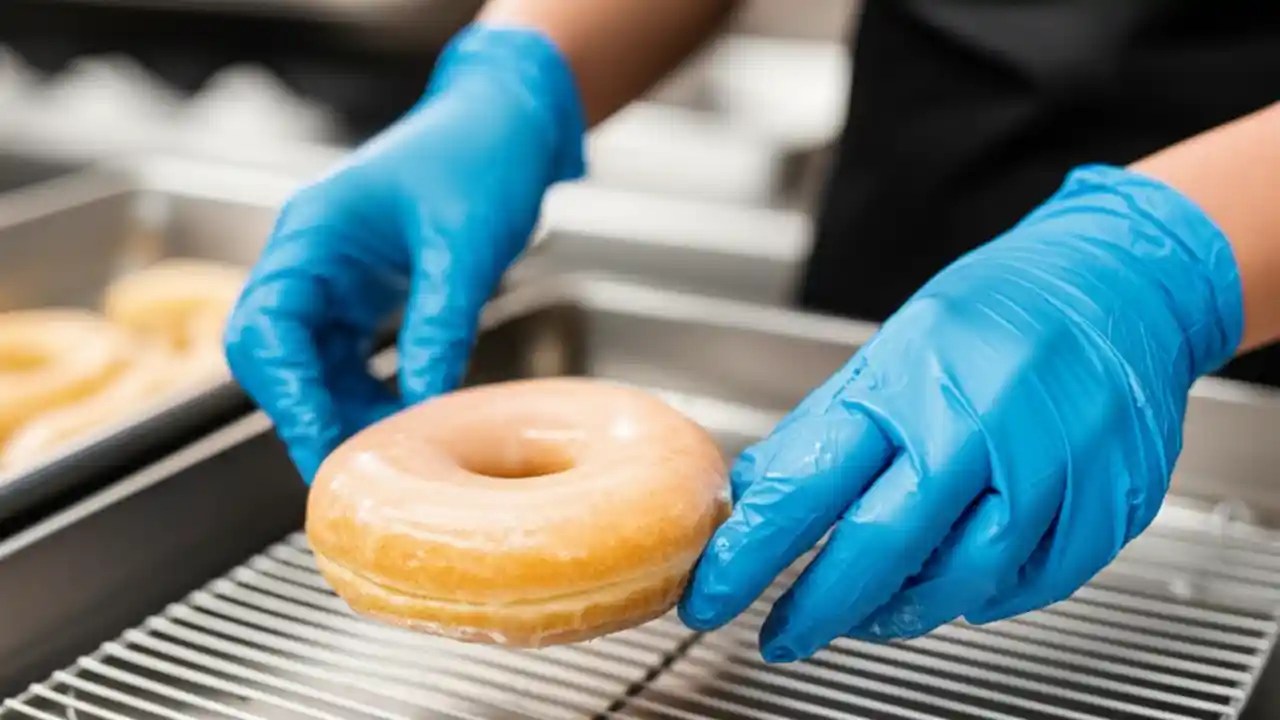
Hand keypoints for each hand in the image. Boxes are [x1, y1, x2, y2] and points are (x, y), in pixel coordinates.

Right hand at [224, 25, 584, 478]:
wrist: (509, 125)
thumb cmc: (480, 157)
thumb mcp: (465, 245)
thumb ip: (440, 323)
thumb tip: (424, 407)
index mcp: (312, 234)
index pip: (264, 327)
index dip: (288, 396)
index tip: (325, 447)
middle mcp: (309, 261)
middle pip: (274, 357)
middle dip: (307, 416)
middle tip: (351, 473)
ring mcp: (333, 281)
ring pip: (309, 368)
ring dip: (342, 414)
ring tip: (389, 458)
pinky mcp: (363, 299)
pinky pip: (346, 362)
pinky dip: (367, 397)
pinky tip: (402, 424)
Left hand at [680, 165, 1243, 660]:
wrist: (1120, 280)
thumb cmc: (996, 312)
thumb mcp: (890, 351)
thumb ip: (825, 431)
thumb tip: (754, 498)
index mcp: (909, 382)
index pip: (806, 486)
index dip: (750, 555)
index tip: (711, 595)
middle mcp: (980, 426)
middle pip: (881, 549)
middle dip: (818, 608)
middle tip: (781, 635)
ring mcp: (1053, 467)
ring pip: (962, 582)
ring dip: (900, 610)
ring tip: (867, 611)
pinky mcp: (1107, 501)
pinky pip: (1036, 583)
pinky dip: (987, 597)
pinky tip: (959, 585)